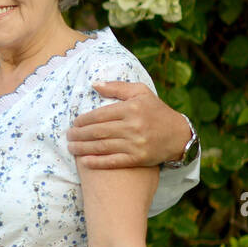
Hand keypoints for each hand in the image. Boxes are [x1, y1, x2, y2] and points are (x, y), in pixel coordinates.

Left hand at [68, 82, 190, 167]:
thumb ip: (117, 87)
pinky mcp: (138, 159)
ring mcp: (136, 144)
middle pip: (98, 131)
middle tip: (68, 136)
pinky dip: (97, 162)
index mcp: (132, 108)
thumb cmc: (156, 111)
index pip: (100, 115)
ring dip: (83, 148)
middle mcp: (133, 126)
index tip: (74, 123)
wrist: (179, 135)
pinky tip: (85, 162)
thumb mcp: (141, 92)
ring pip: (102, 147)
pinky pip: (113, 161)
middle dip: (79, 134)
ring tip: (71, 148)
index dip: (83, 120)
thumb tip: (94, 84)